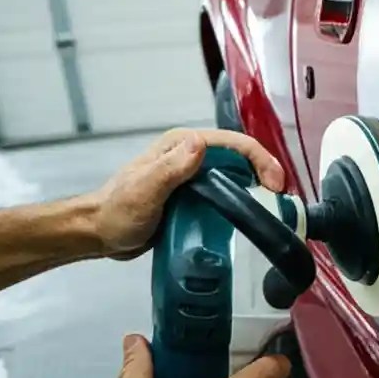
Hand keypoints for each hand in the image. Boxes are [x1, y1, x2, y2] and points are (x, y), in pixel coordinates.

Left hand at [89, 129, 285, 258]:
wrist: (98, 234)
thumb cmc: (117, 212)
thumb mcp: (144, 190)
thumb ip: (171, 167)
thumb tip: (201, 144)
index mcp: (181, 145)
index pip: (232, 143)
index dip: (260, 159)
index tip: (275, 185)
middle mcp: (190, 154)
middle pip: (240, 157)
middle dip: (265, 172)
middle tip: (280, 199)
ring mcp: (193, 175)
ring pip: (237, 175)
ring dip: (258, 187)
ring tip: (273, 208)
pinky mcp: (195, 195)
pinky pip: (226, 192)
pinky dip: (244, 201)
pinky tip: (252, 216)